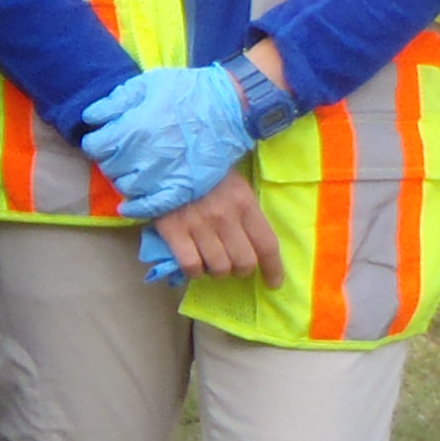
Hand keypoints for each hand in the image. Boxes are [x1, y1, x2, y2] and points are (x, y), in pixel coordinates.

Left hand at [78, 65, 254, 220]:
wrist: (232, 105)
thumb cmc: (188, 90)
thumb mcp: (148, 84)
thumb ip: (116, 101)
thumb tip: (90, 118)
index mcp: (132, 129)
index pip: (95, 146)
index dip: (96, 142)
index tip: (104, 139)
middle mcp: (143, 156)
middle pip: (109, 167)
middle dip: (109, 159)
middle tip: (119, 153)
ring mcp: (162, 175)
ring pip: (126, 187)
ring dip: (122, 179)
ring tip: (130, 170)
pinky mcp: (182, 188)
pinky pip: (151, 207)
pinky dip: (136, 208)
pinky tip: (128, 206)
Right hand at [144, 170, 284, 285]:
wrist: (165, 158)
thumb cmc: (204, 172)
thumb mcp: (235, 184)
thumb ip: (246, 211)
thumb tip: (254, 243)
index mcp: (244, 203)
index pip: (267, 244)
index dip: (273, 269)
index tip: (274, 283)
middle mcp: (225, 217)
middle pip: (244, 262)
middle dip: (241, 270)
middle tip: (234, 267)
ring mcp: (198, 225)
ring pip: (219, 268)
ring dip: (218, 271)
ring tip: (212, 263)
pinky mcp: (174, 231)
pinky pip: (191, 265)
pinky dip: (195, 271)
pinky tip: (194, 264)